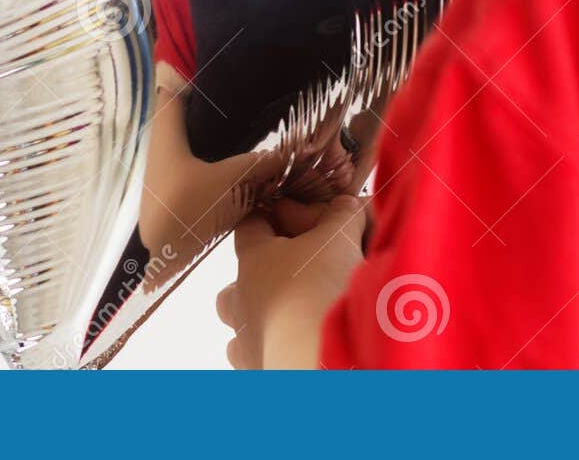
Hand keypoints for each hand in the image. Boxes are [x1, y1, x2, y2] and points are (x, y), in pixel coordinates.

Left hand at [216, 194, 367, 368]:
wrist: (319, 352)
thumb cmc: (322, 287)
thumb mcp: (339, 238)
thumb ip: (342, 217)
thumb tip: (347, 204)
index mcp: (253, 259)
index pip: (249, 227)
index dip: (267, 218)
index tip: (285, 214)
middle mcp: (240, 300)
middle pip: (231, 286)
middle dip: (254, 282)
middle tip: (290, 279)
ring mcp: (244, 339)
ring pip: (239, 327)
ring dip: (257, 322)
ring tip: (290, 321)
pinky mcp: (256, 372)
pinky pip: (252, 361)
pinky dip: (269, 354)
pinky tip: (291, 351)